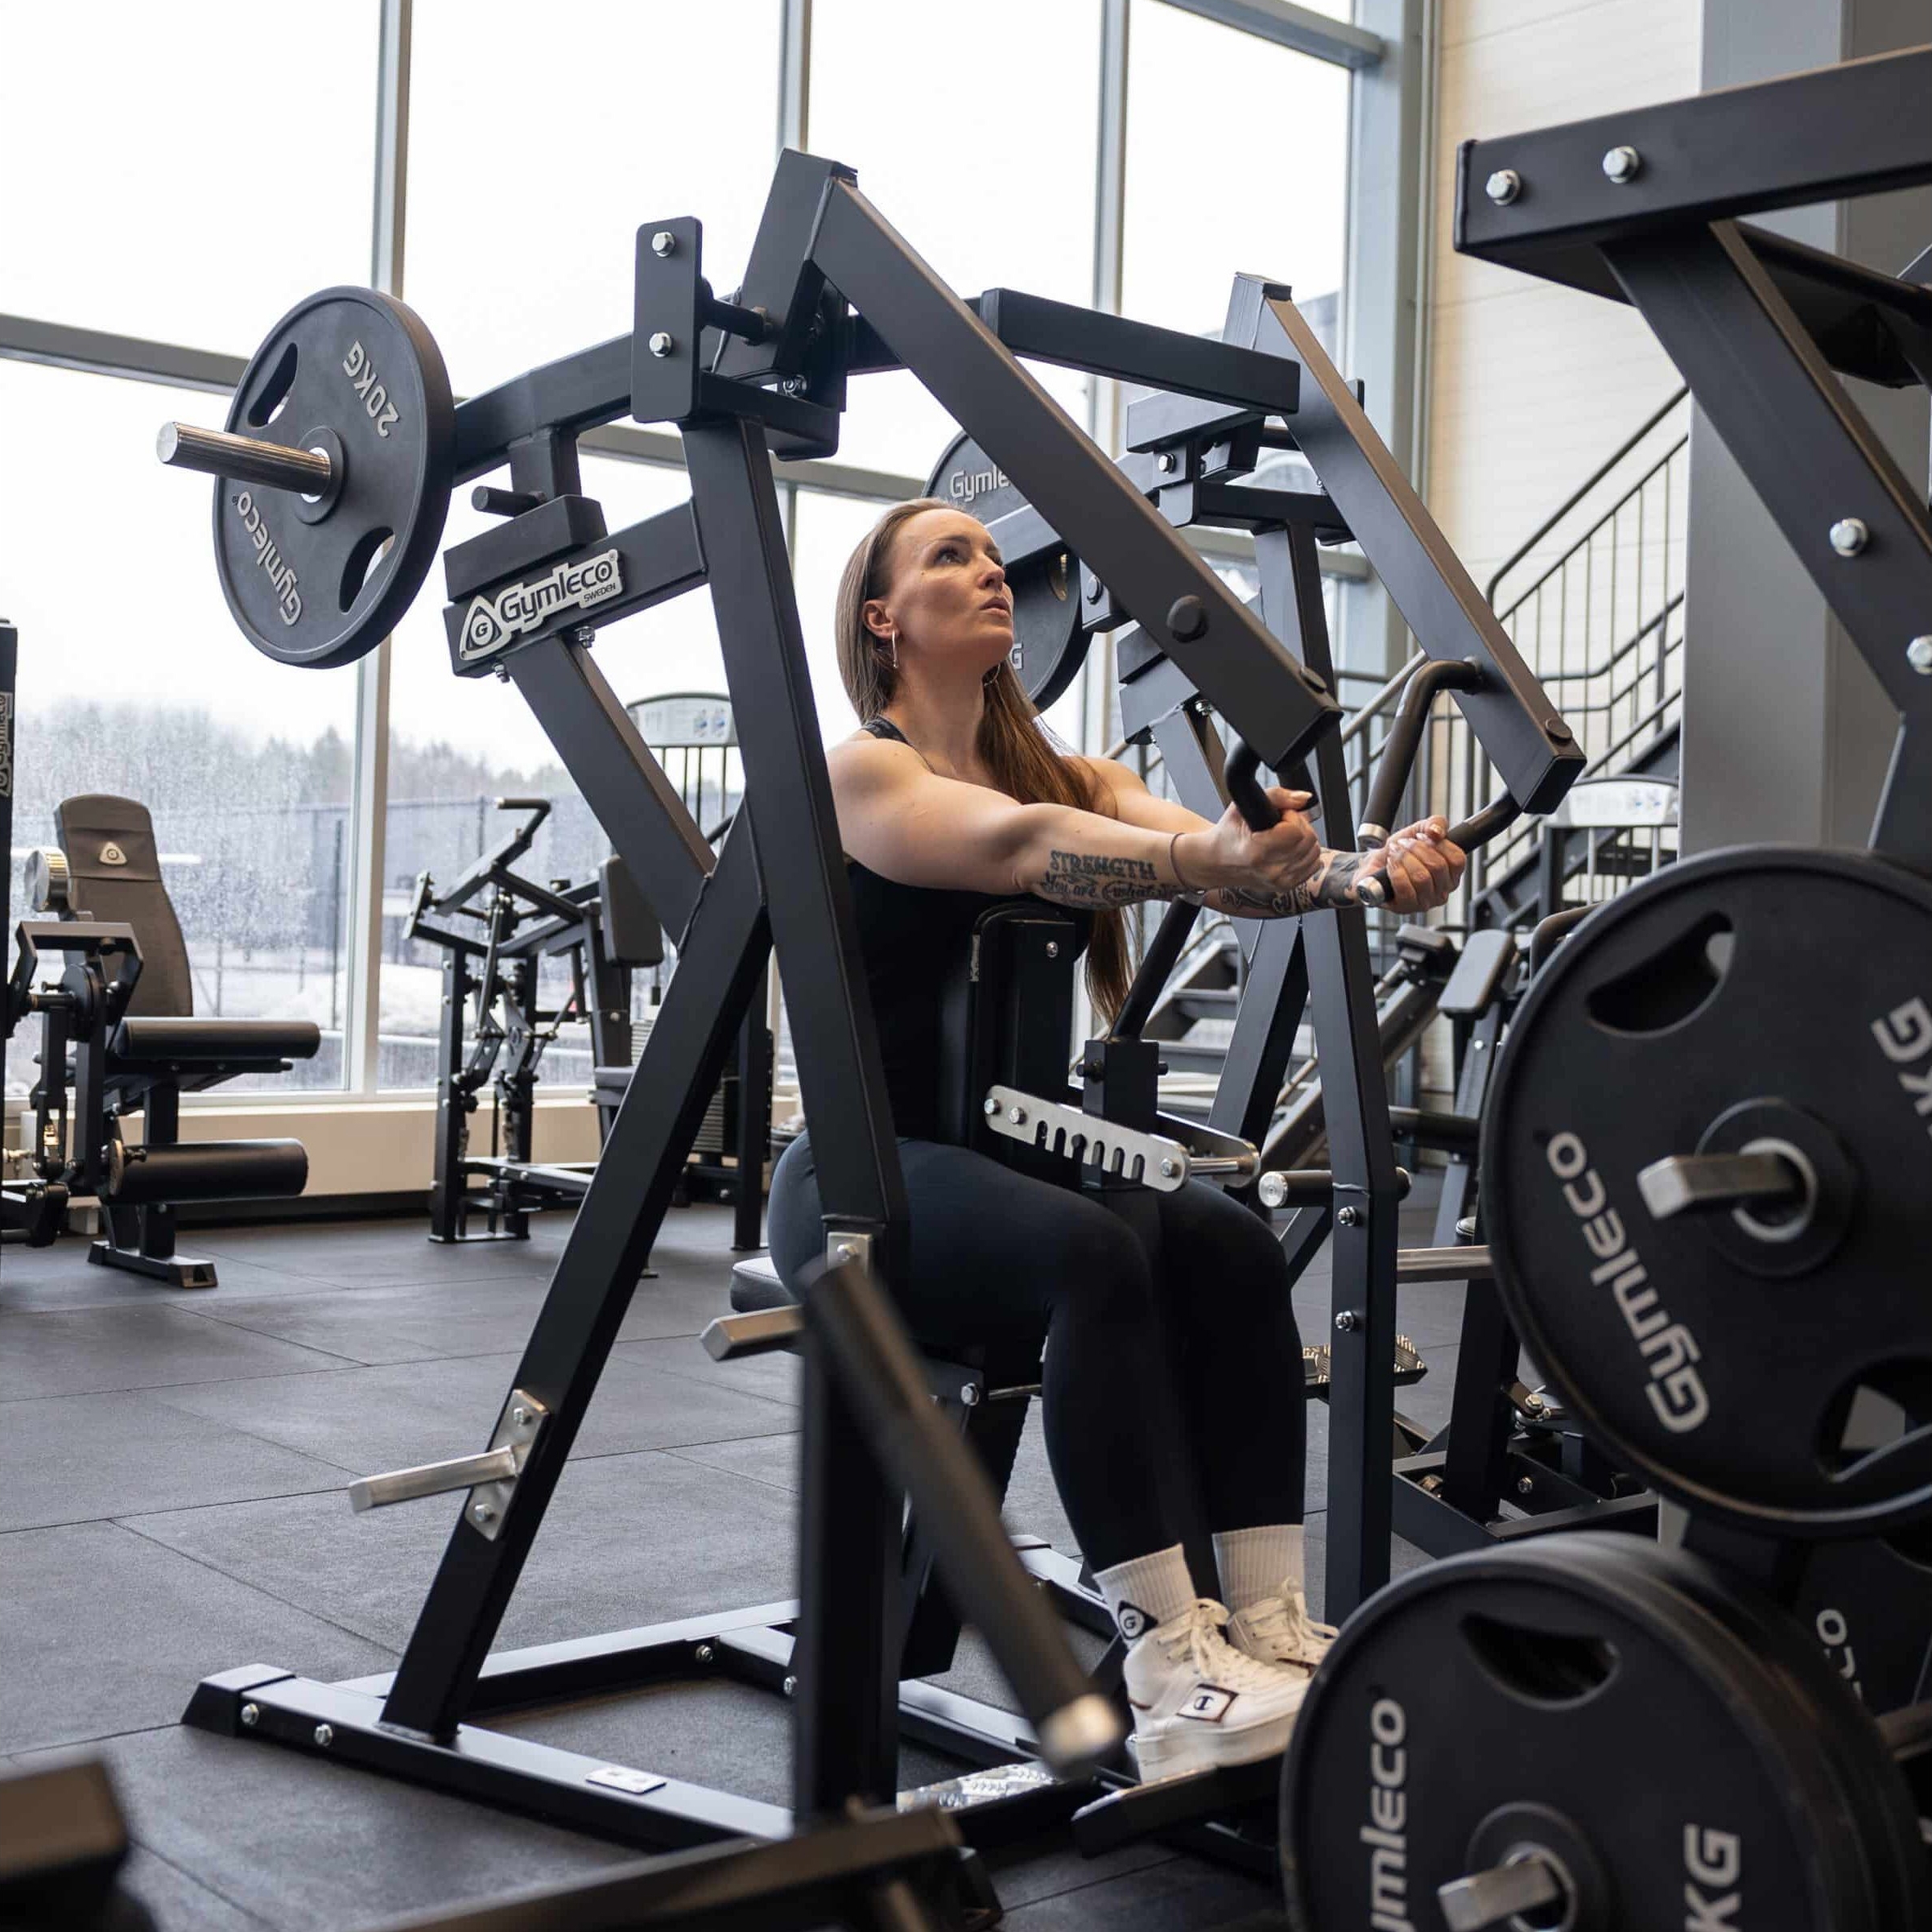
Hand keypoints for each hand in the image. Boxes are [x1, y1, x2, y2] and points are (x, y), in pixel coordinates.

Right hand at [1179, 788, 1321, 895]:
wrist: (1216, 862)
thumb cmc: (1227, 835)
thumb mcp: (1242, 807)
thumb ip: (1277, 796)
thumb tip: (1304, 797)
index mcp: (1256, 851)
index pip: (1296, 832)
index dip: (1292, 817)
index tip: (1280, 816)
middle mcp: (1270, 870)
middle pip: (1308, 841)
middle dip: (1299, 825)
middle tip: (1282, 824)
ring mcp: (1279, 881)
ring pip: (1314, 852)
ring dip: (1304, 840)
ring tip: (1284, 836)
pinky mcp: (1286, 886)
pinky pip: (1313, 865)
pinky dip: (1306, 854)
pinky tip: (1289, 849)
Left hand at [1356, 816, 1465, 912]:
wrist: (1371, 866)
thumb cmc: (1397, 852)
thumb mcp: (1418, 830)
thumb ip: (1435, 824)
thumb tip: (1437, 831)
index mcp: (1451, 875)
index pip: (1457, 860)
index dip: (1438, 844)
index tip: (1422, 837)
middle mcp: (1442, 891)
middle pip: (1437, 867)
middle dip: (1416, 849)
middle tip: (1403, 844)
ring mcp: (1425, 902)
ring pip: (1421, 877)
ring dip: (1404, 859)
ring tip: (1395, 853)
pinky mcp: (1405, 908)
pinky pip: (1405, 888)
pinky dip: (1395, 871)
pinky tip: (1390, 865)